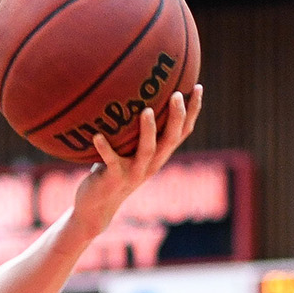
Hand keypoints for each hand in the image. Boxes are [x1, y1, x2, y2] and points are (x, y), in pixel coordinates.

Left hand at [69, 84, 204, 234]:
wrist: (96, 206)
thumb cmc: (109, 170)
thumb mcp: (125, 149)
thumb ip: (131, 129)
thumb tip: (129, 92)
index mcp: (159, 155)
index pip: (183, 131)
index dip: (193, 111)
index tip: (197, 86)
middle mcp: (151, 164)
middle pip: (171, 139)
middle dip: (176, 117)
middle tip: (177, 94)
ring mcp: (134, 172)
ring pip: (147, 151)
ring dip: (149, 131)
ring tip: (147, 110)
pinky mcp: (114, 178)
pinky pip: (110, 160)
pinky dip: (104, 148)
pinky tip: (96, 135)